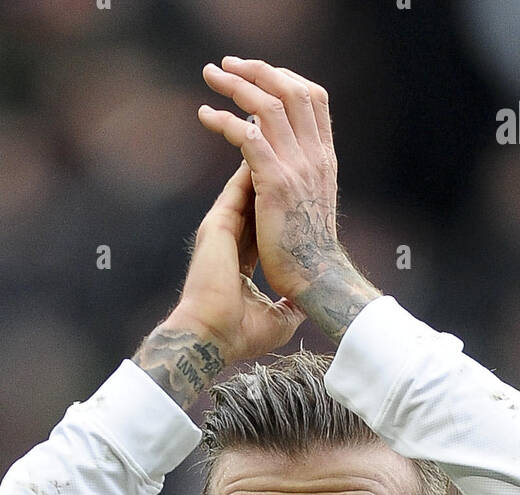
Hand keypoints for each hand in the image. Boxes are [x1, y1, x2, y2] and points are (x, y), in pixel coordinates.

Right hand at [132, 159, 304, 409]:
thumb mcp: (277, 321)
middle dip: (272, 173)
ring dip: (263, 158)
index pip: (264, 223)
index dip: (278, 204)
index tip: (298, 191)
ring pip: (247, 184)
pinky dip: (251, 162)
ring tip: (280, 133)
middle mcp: (232, 239)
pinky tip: (267, 139)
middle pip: (255, 197)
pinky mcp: (218, 223)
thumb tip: (307, 305)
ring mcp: (223, 228)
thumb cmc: (239, 334)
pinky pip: (238, 184)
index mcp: (243, 260)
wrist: (212, 337)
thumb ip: (290, 307)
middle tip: (291, 148)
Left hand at [198, 58, 380, 338]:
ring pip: (268, 105)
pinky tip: (205, 116)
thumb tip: (284, 169)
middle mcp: (315, 157)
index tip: (260, 74)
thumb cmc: (311, 256)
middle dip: (257, 70)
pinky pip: (249, 136)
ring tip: (210, 75)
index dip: (286, 78)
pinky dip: (225, 120)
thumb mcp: (312, 209)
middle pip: (291, 90)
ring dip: (235, 85)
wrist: (318, 282)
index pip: (313, 99)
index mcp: (325, 160)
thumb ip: (303, 181)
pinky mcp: (276, 184)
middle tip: (227, 63)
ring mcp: (298, 168)